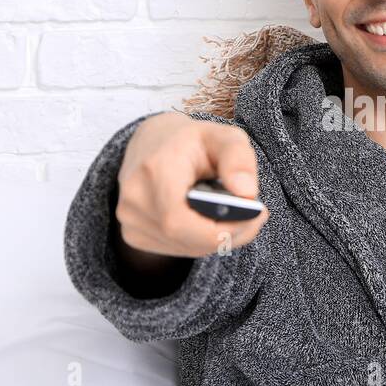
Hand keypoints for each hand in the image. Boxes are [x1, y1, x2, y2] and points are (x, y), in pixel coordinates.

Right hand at [116, 112, 269, 259]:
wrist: (151, 143)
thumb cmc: (192, 141)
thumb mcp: (223, 136)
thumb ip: (239, 159)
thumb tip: (247, 193)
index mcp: (154, 170)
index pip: (180, 221)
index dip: (221, 229)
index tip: (256, 215)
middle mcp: (134, 198)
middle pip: (187, 238)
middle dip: (228, 234)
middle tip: (255, 218)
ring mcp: (129, 219)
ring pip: (185, 247)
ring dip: (217, 239)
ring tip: (236, 217)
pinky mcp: (133, 233)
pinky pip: (176, 249)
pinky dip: (200, 241)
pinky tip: (210, 221)